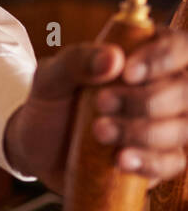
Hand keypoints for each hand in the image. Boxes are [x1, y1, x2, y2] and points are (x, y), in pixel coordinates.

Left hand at [3, 29, 187, 193]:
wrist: (38, 148)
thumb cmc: (52, 103)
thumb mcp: (52, 76)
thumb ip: (77, 61)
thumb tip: (112, 59)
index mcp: (147, 54)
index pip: (179, 47)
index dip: (163, 59)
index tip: (128, 73)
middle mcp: (165, 88)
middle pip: (186, 91)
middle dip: (147, 100)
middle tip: (102, 103)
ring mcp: (166, 126)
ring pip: (183, 128)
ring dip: (145, 132)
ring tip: (99, 132)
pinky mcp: (158, 160)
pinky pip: (172, 162)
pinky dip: (149, 162)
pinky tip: (121, 160)